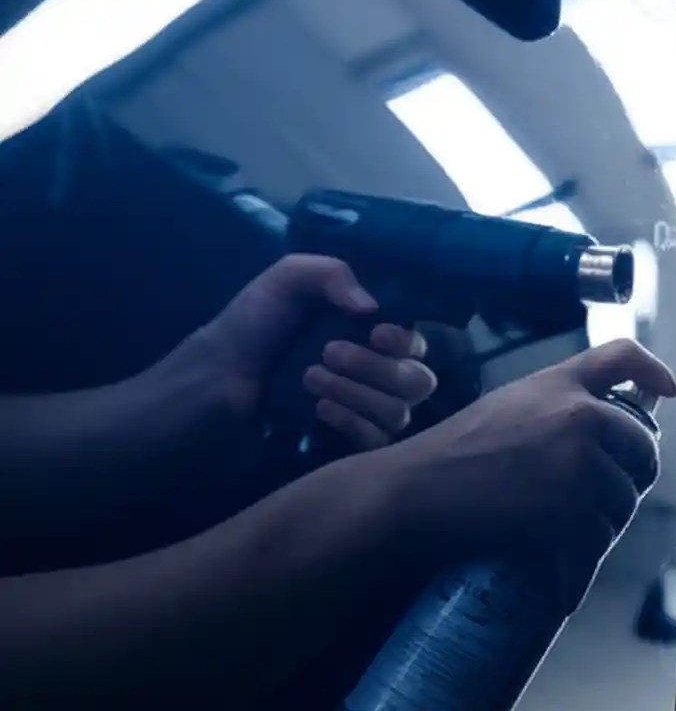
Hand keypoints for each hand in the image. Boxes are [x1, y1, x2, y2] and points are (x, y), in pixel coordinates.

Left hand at [188, 254, 436, 448]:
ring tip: (310, 379)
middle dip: (378, 368)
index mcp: (374, 336)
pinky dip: (351, 421)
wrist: (216, 375)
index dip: (405, 340)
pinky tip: (319, 408)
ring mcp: (367, 412)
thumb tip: (371, 307)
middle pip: (418, 382)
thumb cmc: (255, 323)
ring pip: (398, 412)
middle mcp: (380, 375)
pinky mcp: (350, 442)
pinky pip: (376, 440)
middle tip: (329, 353)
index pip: (418, 344)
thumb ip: (332, 273)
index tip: (375, 332)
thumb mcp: (287, 279)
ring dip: (356, 393)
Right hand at [390, 339, 675, 611]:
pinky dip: (580, 569)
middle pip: (643, 448)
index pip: (622, 355)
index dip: (653, 370)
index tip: (668, 392)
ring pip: (623, 502)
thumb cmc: (451, 453)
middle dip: (632, 479)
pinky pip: (595, 544)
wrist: (417, 490)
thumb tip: (595, 431)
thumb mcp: (507, 406)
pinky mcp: (568, 509)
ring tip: (574, 540)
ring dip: (606, 526)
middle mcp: (578, 416)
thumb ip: (554, 407)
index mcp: (561, 384)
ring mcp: (576, 462)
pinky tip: (566, 584)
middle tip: (605, 501)